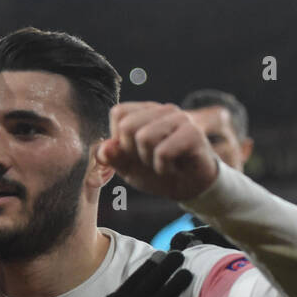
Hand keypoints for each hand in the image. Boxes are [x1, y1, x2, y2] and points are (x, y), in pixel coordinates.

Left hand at [96, 102, 219, 202]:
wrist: (189, 187)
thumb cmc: (158, 172)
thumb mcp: (128, 168)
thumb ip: (113, 157)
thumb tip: (103, 149)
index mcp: (145, 112)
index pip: (118, 113)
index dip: (119, 140)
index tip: (134, 153)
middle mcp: (162, 110)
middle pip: (127, 125)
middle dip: (132, 152)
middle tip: (148, 160)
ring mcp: (179, 118)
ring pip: (144, 137)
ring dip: (148, 160)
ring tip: (161, 163)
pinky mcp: (193, 133)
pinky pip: (163, 151)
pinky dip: (163, 167)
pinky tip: (172, 168)